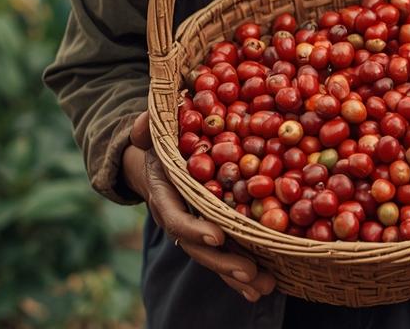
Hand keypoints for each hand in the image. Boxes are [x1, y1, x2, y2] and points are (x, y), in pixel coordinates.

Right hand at [123, 112, 277, 302]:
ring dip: (238, 275)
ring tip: (265, 286)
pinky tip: (262, 288)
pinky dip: (241, 275)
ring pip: (214, 257)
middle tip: (250, 272)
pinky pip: (224, 256)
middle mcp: (177, 218)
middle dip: (223, 262)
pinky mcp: (210, 234)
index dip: (194, 229)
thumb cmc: (159, 141)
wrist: (152, 162)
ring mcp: (194, 229)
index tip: (218, 236)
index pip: (175, 217)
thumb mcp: (152, 129)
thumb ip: (145, 126)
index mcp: (163, 195)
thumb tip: (144, 121)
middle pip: (198, 247)